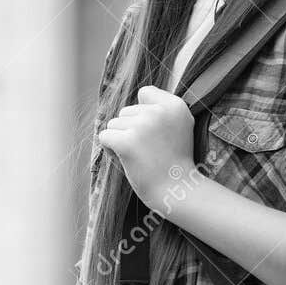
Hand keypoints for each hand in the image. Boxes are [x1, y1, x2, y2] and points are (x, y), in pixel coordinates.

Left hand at [95, 85, 196, 211]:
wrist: (177, 190)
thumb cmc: (174, 161)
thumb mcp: (181, 126)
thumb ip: (162, 107)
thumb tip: (139, 95)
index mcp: (176, 105)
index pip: (145, 93)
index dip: (143, 113)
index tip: (156, 133)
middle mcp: (160, 112)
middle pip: (126, 110)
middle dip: (130, 129)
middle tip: (149, 151)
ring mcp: (143, 126)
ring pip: (114, 124)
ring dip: (120, 140)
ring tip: (139, 157)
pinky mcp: (127, 142)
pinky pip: (104, 137)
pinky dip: (110, 149)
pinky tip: (126, 160)